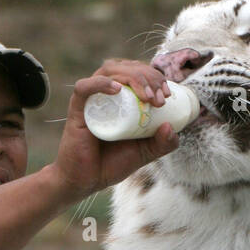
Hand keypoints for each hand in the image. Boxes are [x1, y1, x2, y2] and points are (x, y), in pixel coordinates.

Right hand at [50, 59, 178, 200]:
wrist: (87, 181)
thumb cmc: (111, 164)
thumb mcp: (144, 153)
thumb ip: (161, 144)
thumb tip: (172, 128)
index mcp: (121, 97)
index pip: (138, 72)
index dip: (154, 77)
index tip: (166, 95)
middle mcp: (105, 93)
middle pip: (126, 68)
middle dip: (147, 77)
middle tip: (159, 99)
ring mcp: (90, 99)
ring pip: (109, 72)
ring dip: (132, 78)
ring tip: (145, 96)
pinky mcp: (77, 109)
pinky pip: (84, 88)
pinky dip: (100, 84)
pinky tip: (117, 89)